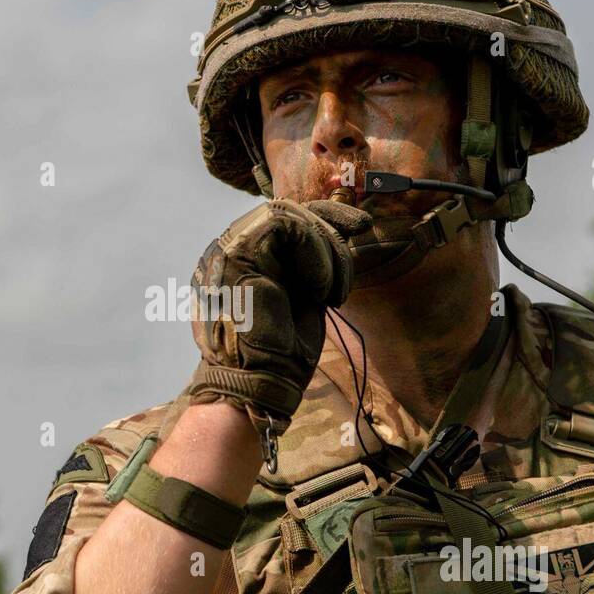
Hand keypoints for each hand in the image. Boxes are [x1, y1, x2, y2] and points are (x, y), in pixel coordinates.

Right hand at [185, 198, 372, 434]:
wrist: (262, 382)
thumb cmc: (283, 350)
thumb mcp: (307, 292)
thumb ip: (313, 260)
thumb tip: (343, 226)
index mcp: (249, 258)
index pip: (287, 217)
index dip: (328, 214)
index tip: (363, 226)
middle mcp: (234, 248)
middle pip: (290, 210)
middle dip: (332, 234)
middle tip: (344, 280)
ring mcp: (229, 249)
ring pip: (289, 214)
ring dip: (325, 251)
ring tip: (330, 293)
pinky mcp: (235, 254)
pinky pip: (283, 225)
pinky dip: (314, 252)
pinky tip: (318, 288)